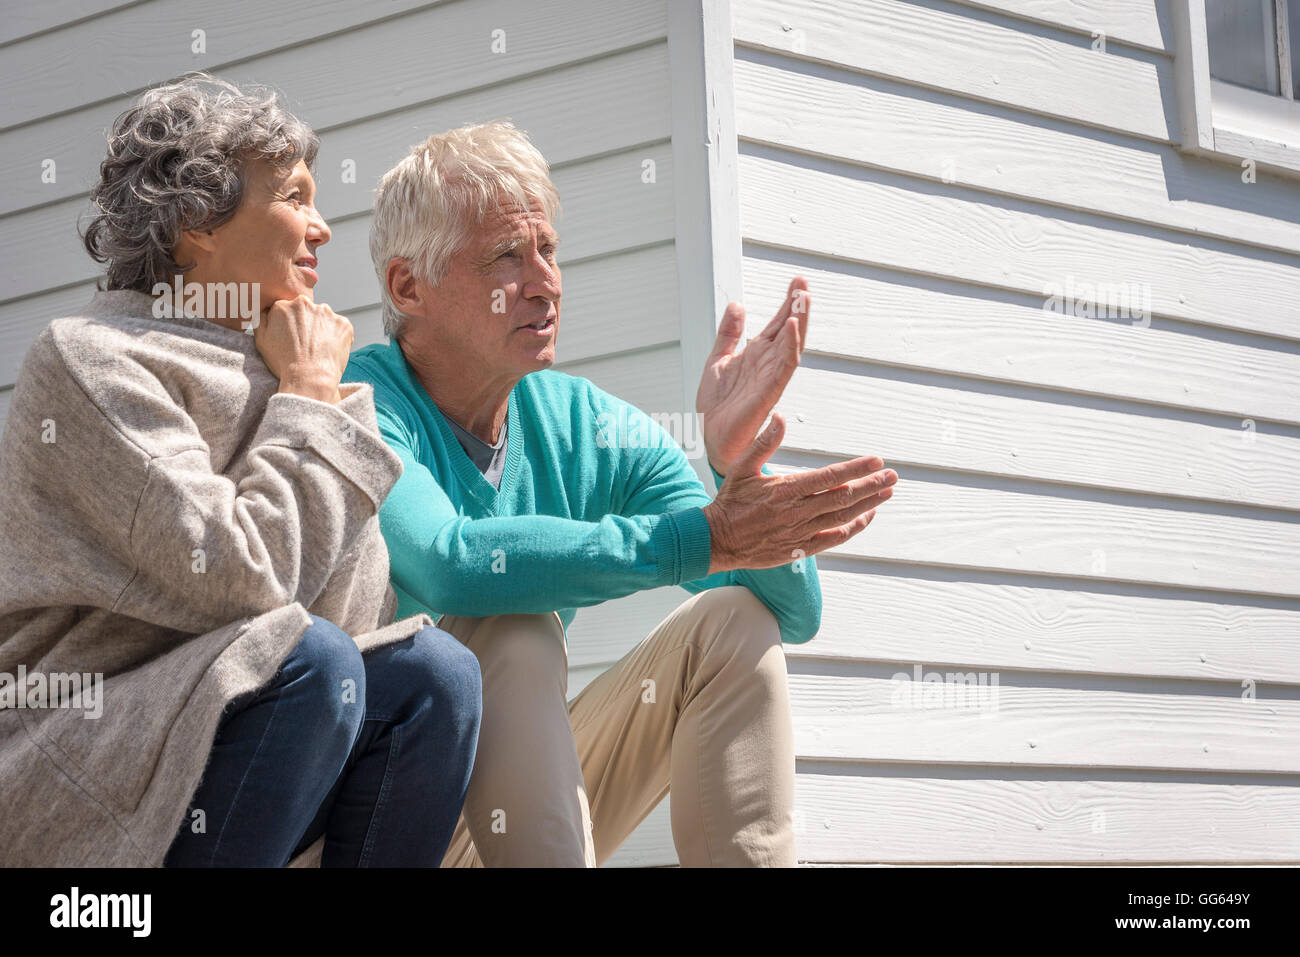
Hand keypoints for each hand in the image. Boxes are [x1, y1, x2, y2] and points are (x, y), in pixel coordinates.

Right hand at [253, 295, 352, 403]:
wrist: (310, 378)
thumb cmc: (284, 363)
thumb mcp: (261, 340)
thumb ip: (262, 319)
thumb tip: (267, 310)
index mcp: (283, 306)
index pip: (287, 310)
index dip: (289, 326)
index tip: (291, 338)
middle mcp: (305, 304)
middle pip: (306, 312)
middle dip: (306, 324)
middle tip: (304, 345)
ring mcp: (327, 313)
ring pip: (324, 318)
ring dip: (322, 329)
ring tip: (317, 349)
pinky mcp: (343, 323)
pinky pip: (340, 327)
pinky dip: (337, 336)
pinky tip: (329, 350)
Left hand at [696, 277, 809, 476]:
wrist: (709, 439)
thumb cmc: (717, 407)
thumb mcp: (718, 360)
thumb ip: (728, 335)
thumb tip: (738, 304)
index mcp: (757, 356)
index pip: (778, 325)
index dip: (788, 303)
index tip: (798, 281)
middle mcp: (767, 365)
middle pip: (789, 332)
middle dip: (798, 307)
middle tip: (804, 283)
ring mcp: (769, 379)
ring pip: (791, 346)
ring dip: (799, 322)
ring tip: (804, 299)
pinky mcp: (766, 396)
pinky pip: (783, 369)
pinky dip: (789, 347)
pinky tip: (792, 327)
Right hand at [701, 413, 896, 573]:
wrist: (718, 540)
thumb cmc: (731, 500)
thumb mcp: (742, 466)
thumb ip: (764, 442)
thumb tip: (780, 416)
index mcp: (786, 489)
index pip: (829, 477)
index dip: (856, 469)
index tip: (876, 460)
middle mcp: (797, 512)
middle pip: (843, 497)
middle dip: (871, 485)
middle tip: (893, 476)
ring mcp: (800, 532)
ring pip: (843, 517)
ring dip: (868, 504)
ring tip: (887, 492)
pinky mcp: (800, 549)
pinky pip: (834, 539)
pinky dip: (854, 528)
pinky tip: (867, 516)